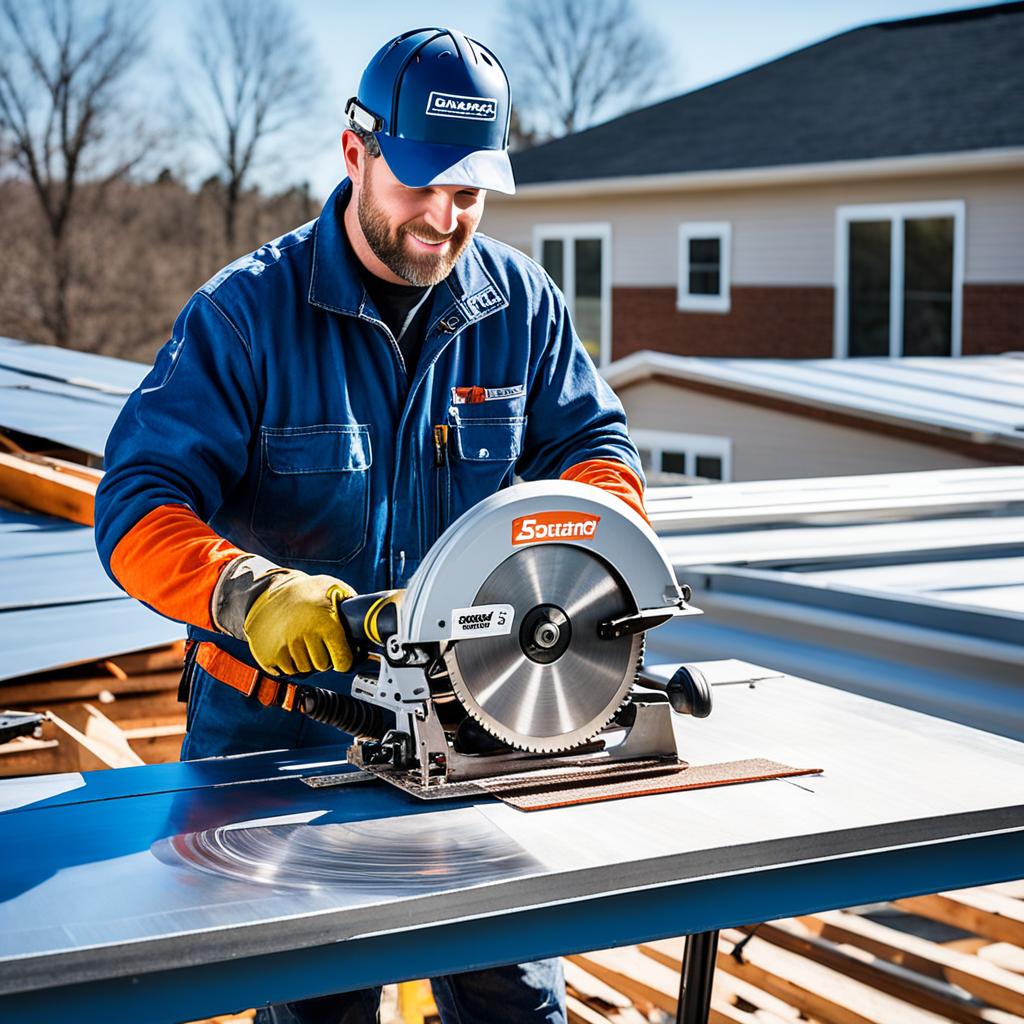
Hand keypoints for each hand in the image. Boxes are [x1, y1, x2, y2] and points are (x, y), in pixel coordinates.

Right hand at [242, 570, 356, 675]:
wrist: (268, 590)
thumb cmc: (305, 591)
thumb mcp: (334, 589)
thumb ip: (352, 607)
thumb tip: (369, 622)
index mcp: (325, 623)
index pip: (342, 660)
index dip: (344, 658)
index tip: (342, 655)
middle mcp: (304, 636)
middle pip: (323, 665)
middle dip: (323, 656)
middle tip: (317, 640)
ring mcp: (284, 647)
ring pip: (304, 669)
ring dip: (306, 658)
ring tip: (302, 639)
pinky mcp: (267, 655)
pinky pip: (286, 670)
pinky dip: (289, 661)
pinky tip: (289, 644)